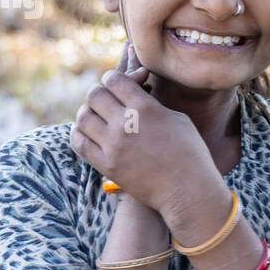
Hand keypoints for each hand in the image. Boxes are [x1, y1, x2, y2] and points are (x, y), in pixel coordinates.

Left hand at [70, 41, 222, 214]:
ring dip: (88, 113)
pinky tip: (87, 132)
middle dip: (99, 93)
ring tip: (96, 116)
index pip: (114, 80)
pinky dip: (79, 133)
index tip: (116, 84)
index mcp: (146, 108)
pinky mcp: (107, 165)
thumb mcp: (178, 119)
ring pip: (83, 117)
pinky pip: (79, 142)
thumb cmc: (190, 153)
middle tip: (105, 99)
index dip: (113, 78)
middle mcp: (126, 124)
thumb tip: (136, 93)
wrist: (188, 190)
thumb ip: (152, 104)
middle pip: (94, 95)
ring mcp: (113, 146)